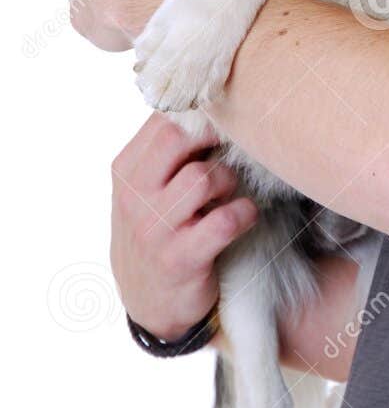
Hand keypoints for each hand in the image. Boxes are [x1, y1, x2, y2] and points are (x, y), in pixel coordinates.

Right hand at [111, 113, 258, 341]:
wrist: (148, 300)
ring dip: (228, 180)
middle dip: (213, 138)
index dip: (201, 114)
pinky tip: (244, 215)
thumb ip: (168, 150)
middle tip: (230, 151)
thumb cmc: (157, 229)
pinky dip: (244, 213)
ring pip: (203, 177)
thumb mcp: (146, 187)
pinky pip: (224, 221)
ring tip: (229, 192)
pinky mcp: (180, 258)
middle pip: (177, 137)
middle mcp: (134, 196)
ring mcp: (154, 229)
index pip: (163, 120)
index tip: (224, 120)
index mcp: (126, 170)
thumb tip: (214, 106)